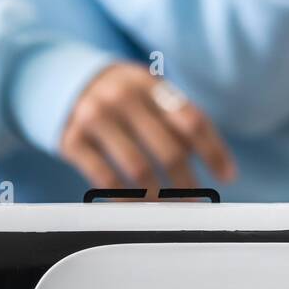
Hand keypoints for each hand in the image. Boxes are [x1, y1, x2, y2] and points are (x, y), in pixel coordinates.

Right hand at [59, 63, 236, 194]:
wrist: (60, 80)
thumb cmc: (120, 97)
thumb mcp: (147, 91)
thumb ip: (178, 116)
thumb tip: (221, 165)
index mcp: (150, 84)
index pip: (192, 120)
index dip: (214, 151)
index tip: (227, 177)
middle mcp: (123, 97)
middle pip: (169, 149)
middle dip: (188, 182)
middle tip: (195, 200)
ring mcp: (95, 117)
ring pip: (139, 168)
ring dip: (159, 196)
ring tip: (168, 208)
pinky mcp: (72, 140)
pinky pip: (105, 179)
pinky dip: (125, 198)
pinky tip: (136, 207)